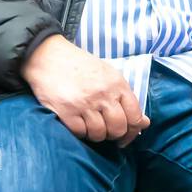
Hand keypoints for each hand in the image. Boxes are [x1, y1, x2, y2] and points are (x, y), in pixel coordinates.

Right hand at [21, 34, 149, 145]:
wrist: (48, 56)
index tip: (126, 134)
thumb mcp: (107, 74)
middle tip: (105, 130)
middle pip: (118, 128)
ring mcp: (85, 103)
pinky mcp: (66, 111)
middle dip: (113, 134)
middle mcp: (103, 94)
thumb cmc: (79, 66)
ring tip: (88, 123)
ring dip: (95, 134)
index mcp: (117, 83)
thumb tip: (144, 123)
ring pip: (99, 134)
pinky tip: (76, 121)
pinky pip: (80, 133)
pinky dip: (79, 132)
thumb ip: (125, 98)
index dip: (133, 130)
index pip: (135, 116)